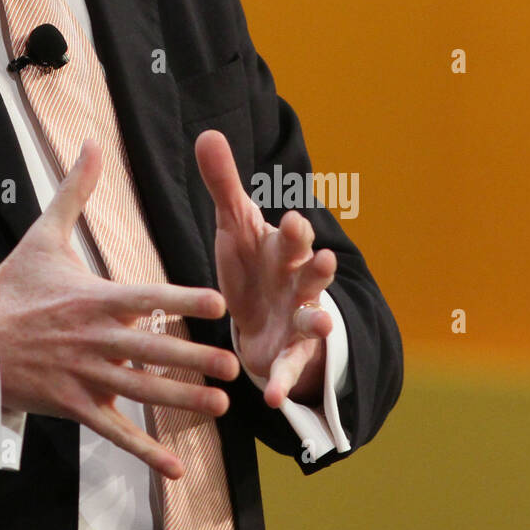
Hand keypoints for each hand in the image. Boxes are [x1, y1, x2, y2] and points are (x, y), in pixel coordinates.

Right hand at [0, 138, 239, 480]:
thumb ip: (75, 190)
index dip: (180, 299)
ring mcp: (84, 377)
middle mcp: (94, 340)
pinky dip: (144, 451)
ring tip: (220, 405)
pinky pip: (114, 432)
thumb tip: (91, 142)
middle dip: (192, 359)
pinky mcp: (75, 407)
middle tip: (232, 365)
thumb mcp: (43, 234)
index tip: (217, 301)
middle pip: (150, 351)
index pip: (145, 297)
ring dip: (180, 401)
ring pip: (140, 393)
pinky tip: (175, 465)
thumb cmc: (15, 286)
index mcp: (93, 299)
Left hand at [197, 129, 335, 408]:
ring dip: (317, 322)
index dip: (295, 230)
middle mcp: (297, 283)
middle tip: (322, 259)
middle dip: (316, 267)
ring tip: (321, 324)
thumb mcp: (236, 225)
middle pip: (311, 273)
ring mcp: (297, 321)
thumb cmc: (252, 262)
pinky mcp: (286, 356)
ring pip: (313, 320)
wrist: (265, 316)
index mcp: (282, 250)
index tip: (295, 219)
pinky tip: (270, 397)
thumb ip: (223, 184)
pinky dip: (280, 383)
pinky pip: (285, 371)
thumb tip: (207, 132)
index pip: (292, 236)